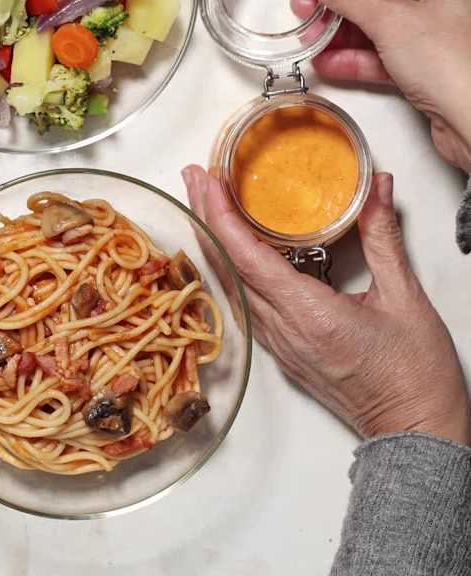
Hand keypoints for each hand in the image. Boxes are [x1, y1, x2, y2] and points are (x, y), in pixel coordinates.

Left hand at [182, 164, 470, 445]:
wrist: (413, 431)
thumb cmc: (414, 376)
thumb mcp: (404, 298)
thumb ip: (383, 238)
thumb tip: (376, 189)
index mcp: (309, 315)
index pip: (248, 258)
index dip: (221, 217)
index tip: (207, 181)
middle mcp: (282, 330)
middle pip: (227, 266)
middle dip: (206, 217)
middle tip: (195, 178)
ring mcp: (277, 343)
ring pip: (230, 284)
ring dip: (214, 240)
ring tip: (205, 201)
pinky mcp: (281, 350)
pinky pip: (244, 302)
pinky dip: (230, 268)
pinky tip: (228, 248)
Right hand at [292, 0, 470, 171]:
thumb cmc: (459, 66)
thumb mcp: (393, 20)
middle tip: (305, 2)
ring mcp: (434, 34)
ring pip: (377, 24)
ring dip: (339, 30)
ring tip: (308, 34)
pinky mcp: (423, 68)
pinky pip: (381, 55)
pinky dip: (352, 58)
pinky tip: (326, 61)